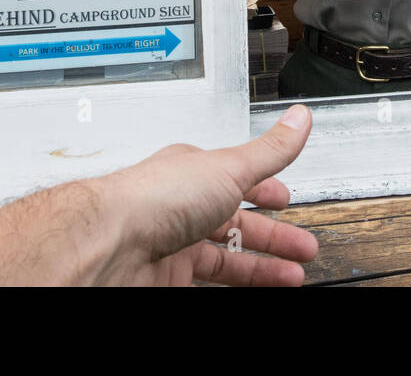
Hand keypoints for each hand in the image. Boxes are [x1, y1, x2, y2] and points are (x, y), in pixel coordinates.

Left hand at [84, 104, 318, 285]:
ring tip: (292, 278)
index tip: (283, 200)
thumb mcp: (229, 167)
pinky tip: (253, 290)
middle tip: (302, 248)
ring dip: (262, 267)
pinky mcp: (166, 278)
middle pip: (236, 222)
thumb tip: (298, 119)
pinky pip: (209, 283)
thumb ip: (269, 150)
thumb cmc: (154, 198)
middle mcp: (184, 207)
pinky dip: (236, 286)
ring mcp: (174, 244)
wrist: (108, 245)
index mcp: (197, 174)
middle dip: (274, 236)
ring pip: (226, 257)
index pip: (238, 179)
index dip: (265, 190)